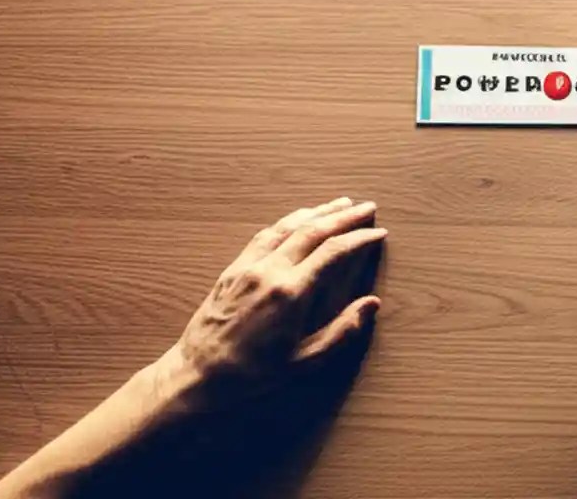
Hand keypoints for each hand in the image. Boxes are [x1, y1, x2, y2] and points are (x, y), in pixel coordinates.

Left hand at [156, 197, 385, 409]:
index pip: (333, 252)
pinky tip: (298, 218)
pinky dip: (288, 221)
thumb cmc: (253, 373)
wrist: (198, 373)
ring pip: (288, 226)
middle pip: (312, 230)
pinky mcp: (233, 269)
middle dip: (343, 216)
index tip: (378, 233)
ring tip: (339, 203)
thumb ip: (342, 331)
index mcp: (290, 293)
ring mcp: (249, 266)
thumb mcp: (304, 361)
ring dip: (317, 212)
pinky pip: (265, 235)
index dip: (359, 238)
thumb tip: (372, 304)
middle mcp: (269, 271)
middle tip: (367, 207)